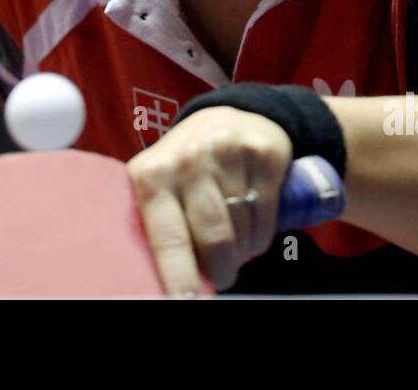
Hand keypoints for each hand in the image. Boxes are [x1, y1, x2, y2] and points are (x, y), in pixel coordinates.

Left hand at [126, 105, 292, 296]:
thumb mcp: (162, 185)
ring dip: (242, 251)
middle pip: (213, 239)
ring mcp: (227, 152)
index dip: (178, 275)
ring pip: (243, 230)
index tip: (186, 302)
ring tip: (234, 243)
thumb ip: (161, 223)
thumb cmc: (188, 167)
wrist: (231, 116)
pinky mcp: (263, 153)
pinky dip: (261, 235)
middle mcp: (187, 159)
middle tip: (220, 278)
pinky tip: (252, 228)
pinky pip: (267, 215)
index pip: (166, 236)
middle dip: (220, 271)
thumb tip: (162, 280)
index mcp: (151, 174)